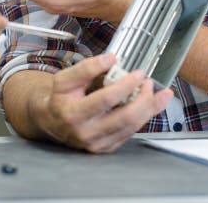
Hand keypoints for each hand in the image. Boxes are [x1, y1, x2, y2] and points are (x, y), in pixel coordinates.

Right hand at [34, 54, 172, 152]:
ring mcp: (98, 144)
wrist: (53, 122)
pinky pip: (131, 132)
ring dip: (148, 107)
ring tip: (154, 91)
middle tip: (148, 83)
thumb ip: (87, 68)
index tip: (138, 73)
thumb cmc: (61, 98)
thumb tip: (111, 59)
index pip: (105, 99)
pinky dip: (144, 116)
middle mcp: (86, 133)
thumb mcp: (65, 79)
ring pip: (132, 126)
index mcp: (73, 114)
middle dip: (143, 98)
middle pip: (125, 117)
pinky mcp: (107, 148)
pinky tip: (151, 104)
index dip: (125, 85)